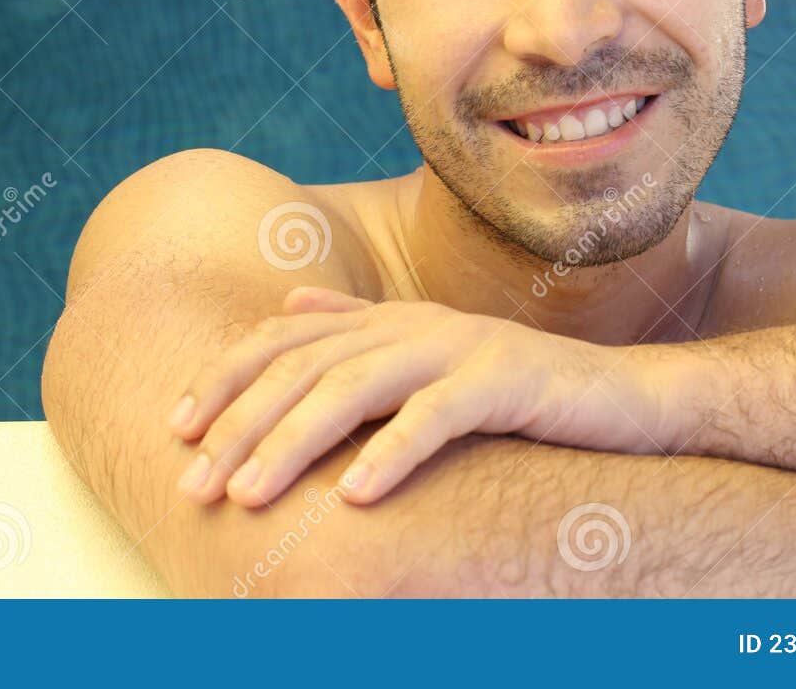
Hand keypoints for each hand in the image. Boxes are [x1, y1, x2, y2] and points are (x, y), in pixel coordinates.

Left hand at [168, 287, 672, 506]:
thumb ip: (360, 325)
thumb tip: (292, 299)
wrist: (621, 396)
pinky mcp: (505, 380)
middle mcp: (413, 324)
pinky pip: (438, 416)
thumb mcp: (429, 352)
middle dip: (241, 423)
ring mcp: (460, 347)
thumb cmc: (515, 390)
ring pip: (356, 388)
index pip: (285, 340)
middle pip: (306, 366)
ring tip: (249, 494)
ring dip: (294, 442)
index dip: (225, 378)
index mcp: (387, 319)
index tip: (174, 429)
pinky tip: (356, 496)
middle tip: (196, 483)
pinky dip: (393, 452)